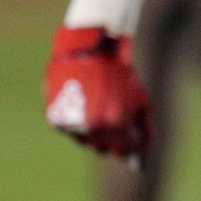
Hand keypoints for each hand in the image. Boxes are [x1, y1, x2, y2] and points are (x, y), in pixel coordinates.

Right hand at [44, 25, 147, 157]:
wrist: (88, 50)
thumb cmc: (118, 73)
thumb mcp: (139, 98)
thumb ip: (143, 126)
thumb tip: (144, 148)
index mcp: (118, 122)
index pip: (126, 150)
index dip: (131, 149)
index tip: (133, 149)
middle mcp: (95, 127)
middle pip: (104, 149)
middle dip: (112, 143)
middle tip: (114, 133)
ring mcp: (74, 125)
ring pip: (86, 142)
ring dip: (93, 134)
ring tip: (97, 113)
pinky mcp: (57, 120)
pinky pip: (70, 132)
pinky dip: (77, 124)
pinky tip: (83, 107)